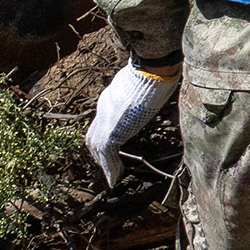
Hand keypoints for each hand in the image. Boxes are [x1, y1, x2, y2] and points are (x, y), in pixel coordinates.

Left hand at [85, 60, 174, 182]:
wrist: (150, 71)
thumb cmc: (154, 73)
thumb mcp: (142, 85)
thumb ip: (141, 93)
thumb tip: (156, 90)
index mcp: (110, 97)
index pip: (102, 120)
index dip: (106, 134)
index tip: (113, 145)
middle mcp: (103, 108)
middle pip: (93, 135)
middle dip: (99, 152)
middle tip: (108, 165)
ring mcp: (104, 120)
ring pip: (96, 146)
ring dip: (103, 162)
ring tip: (112, 176)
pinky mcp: (111, 130)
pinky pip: (107, 154)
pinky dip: (110, 168)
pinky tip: (115, 179)